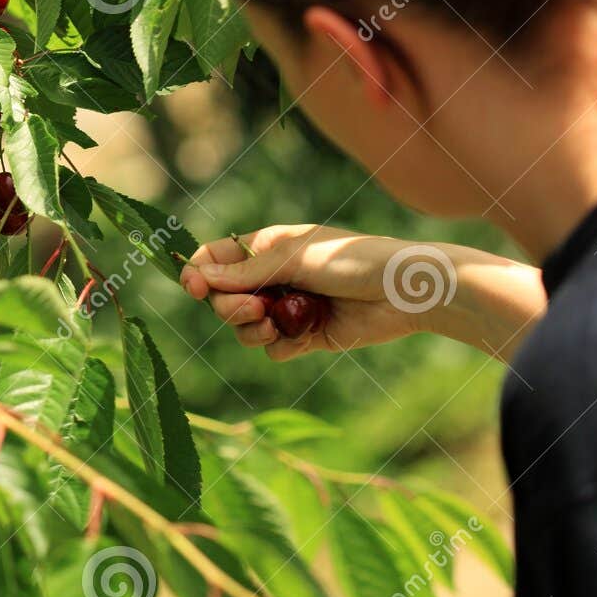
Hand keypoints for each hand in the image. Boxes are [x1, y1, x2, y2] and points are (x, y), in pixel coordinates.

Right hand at [180, 225, 544, 361]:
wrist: (404, 292)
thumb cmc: (352, 260)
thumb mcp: (295, 257)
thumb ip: (247, 270)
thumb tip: (200, 276)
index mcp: (267, 247)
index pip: (216, 260)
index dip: (199, 274)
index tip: (192, 288)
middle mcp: (274, 277)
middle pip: (225, 299)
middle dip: (233, 308)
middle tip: (257, 309)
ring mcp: (289, 308)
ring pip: (246, 329)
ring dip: (255, 330)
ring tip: (279, 324)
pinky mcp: (306, 336)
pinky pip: (275, 349)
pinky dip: (284, 346)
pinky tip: (306, 337)